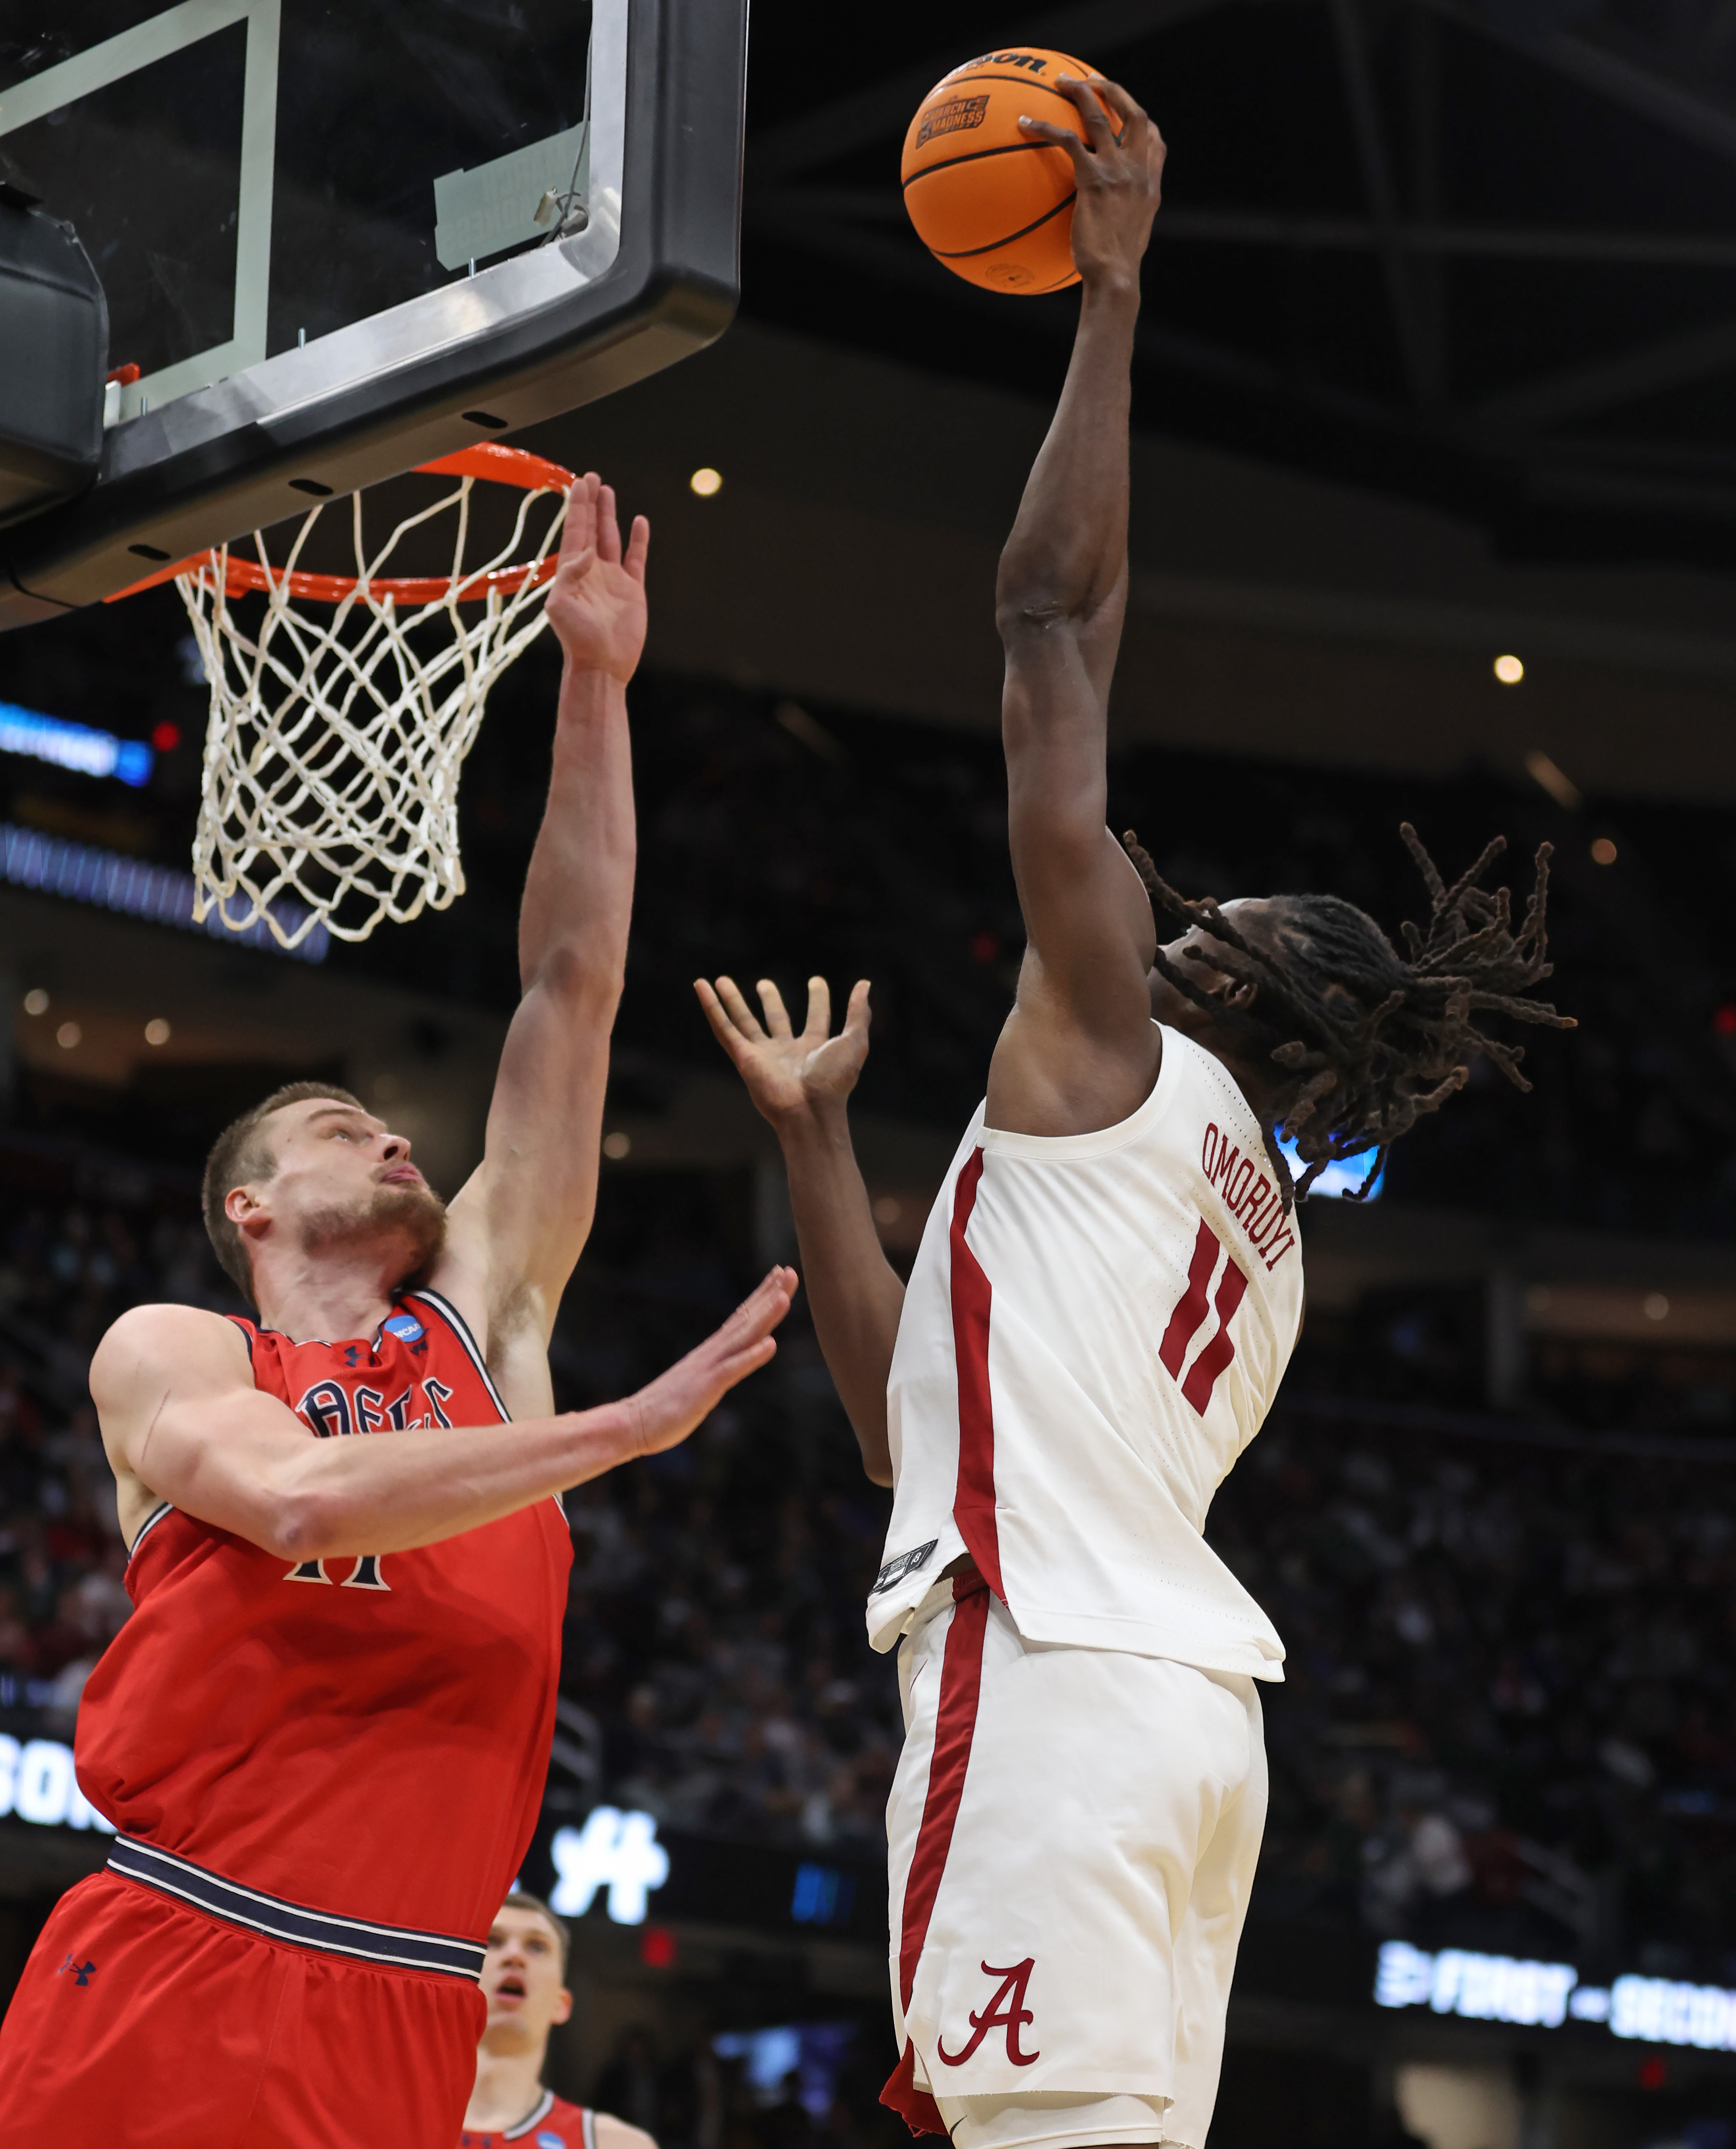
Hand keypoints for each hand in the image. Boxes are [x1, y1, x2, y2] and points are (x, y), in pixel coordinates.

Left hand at [545, 471, 649, 681]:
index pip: (575, 530)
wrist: (602, 665)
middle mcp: (591, 571)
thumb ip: (569, 575)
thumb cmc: (577, 640)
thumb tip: (587, 551)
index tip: (579, 482)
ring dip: (609, 515)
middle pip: (591, 527)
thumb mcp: (560, 606)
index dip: (576, 505)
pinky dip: (638, 540)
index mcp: (572, 571)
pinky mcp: (632, 590)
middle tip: (592, 477)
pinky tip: (639, 522)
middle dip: (590, 503)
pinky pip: (636, 558)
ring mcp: (612, 579)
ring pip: (611, 538)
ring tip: (608, 491)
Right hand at [624, 1266, 797, 1455]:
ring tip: (784, 1296)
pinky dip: (752, 1356)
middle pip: (745, 1320)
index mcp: (709, 1353)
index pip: (740, 1319)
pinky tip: (771, 1344)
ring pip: (741, 1338)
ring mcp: (707, 1368)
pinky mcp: (705, 1388)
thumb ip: (710, 1373)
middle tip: (789, 1271)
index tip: (778, 1277)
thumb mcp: (695, 1386)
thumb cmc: (663, 1410)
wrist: (633, 1424)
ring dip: (765, 1316)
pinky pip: (732, 1369)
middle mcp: (710, 1354)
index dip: (761, 1297)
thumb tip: (722, 1367)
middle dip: (769, 1295)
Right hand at [694, 975, 871, 1127]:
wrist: (809, 1110)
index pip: (816, 1018)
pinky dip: (711, 1007)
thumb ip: (859, 1013)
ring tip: (723, 979)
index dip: (818, 999)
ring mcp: (763, 1055)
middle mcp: (787, 1051)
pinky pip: (723, 1028)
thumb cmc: (834, 1082)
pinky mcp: (743, 1058)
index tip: (816, 981)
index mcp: (815, 1048)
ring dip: (732, 1001)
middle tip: (764, 984)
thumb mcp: (854, 1042)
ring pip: (744, 1021)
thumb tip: (865, 984)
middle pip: (776, 1020)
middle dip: (770, 1001)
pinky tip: (702, 987)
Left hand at [1018, 73, 1163, 291]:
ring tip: (1059, 82)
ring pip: (1100, 115)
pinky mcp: (1093, 179)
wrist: (1115, 278)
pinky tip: (1024, 124)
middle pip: (1134, 114)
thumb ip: (1120, 217)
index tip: (1125, 113)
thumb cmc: (1115, 270)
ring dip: (1080, 91)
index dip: (1140, 121)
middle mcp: (1138, 171)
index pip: (1154, 139)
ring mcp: (1118, 172)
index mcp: (1150, 185)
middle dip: (1114, 90)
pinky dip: (1044, 128)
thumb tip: (1101, 220)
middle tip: (1091, 80)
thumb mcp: (1128, 239)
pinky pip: (1066, 141)